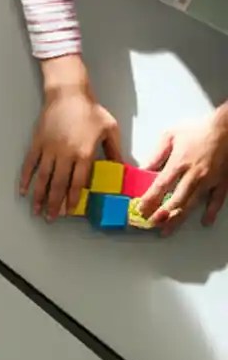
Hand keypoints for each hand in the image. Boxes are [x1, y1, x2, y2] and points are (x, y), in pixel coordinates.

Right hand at [21, 59, 119, 220]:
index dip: (72, 198)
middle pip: (58, 185)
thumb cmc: (91, 111)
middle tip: (51, 218)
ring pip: (42, 178)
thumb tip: (123, 169)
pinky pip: (30, 164)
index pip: (78, 182)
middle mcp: (65, 155)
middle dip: (54, 203)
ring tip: (36, 210)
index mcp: (84, 154)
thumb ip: (115, 151)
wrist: (68, 94)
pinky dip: (25, 178)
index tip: (69, 210)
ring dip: (39, 196)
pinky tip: (23, 190)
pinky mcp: (37, 144)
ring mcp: (49, 150)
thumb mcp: (110, 130)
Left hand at [138, 107, 227, 233]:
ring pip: (192, 204)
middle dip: (161, 215)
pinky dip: (211, 212)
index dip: (149, 200)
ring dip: (178, 218)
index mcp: (178, 163)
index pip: (160, 187)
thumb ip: (156, 154)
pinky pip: (217, 200)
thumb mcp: (171, 135)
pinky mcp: (223, 181)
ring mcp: (209, 180)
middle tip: (150, 224)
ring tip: (167, 230)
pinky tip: (205, 221)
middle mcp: (193, 175)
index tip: (140, 210)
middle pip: (175, 200)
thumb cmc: (198, 129)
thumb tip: (143, 168)